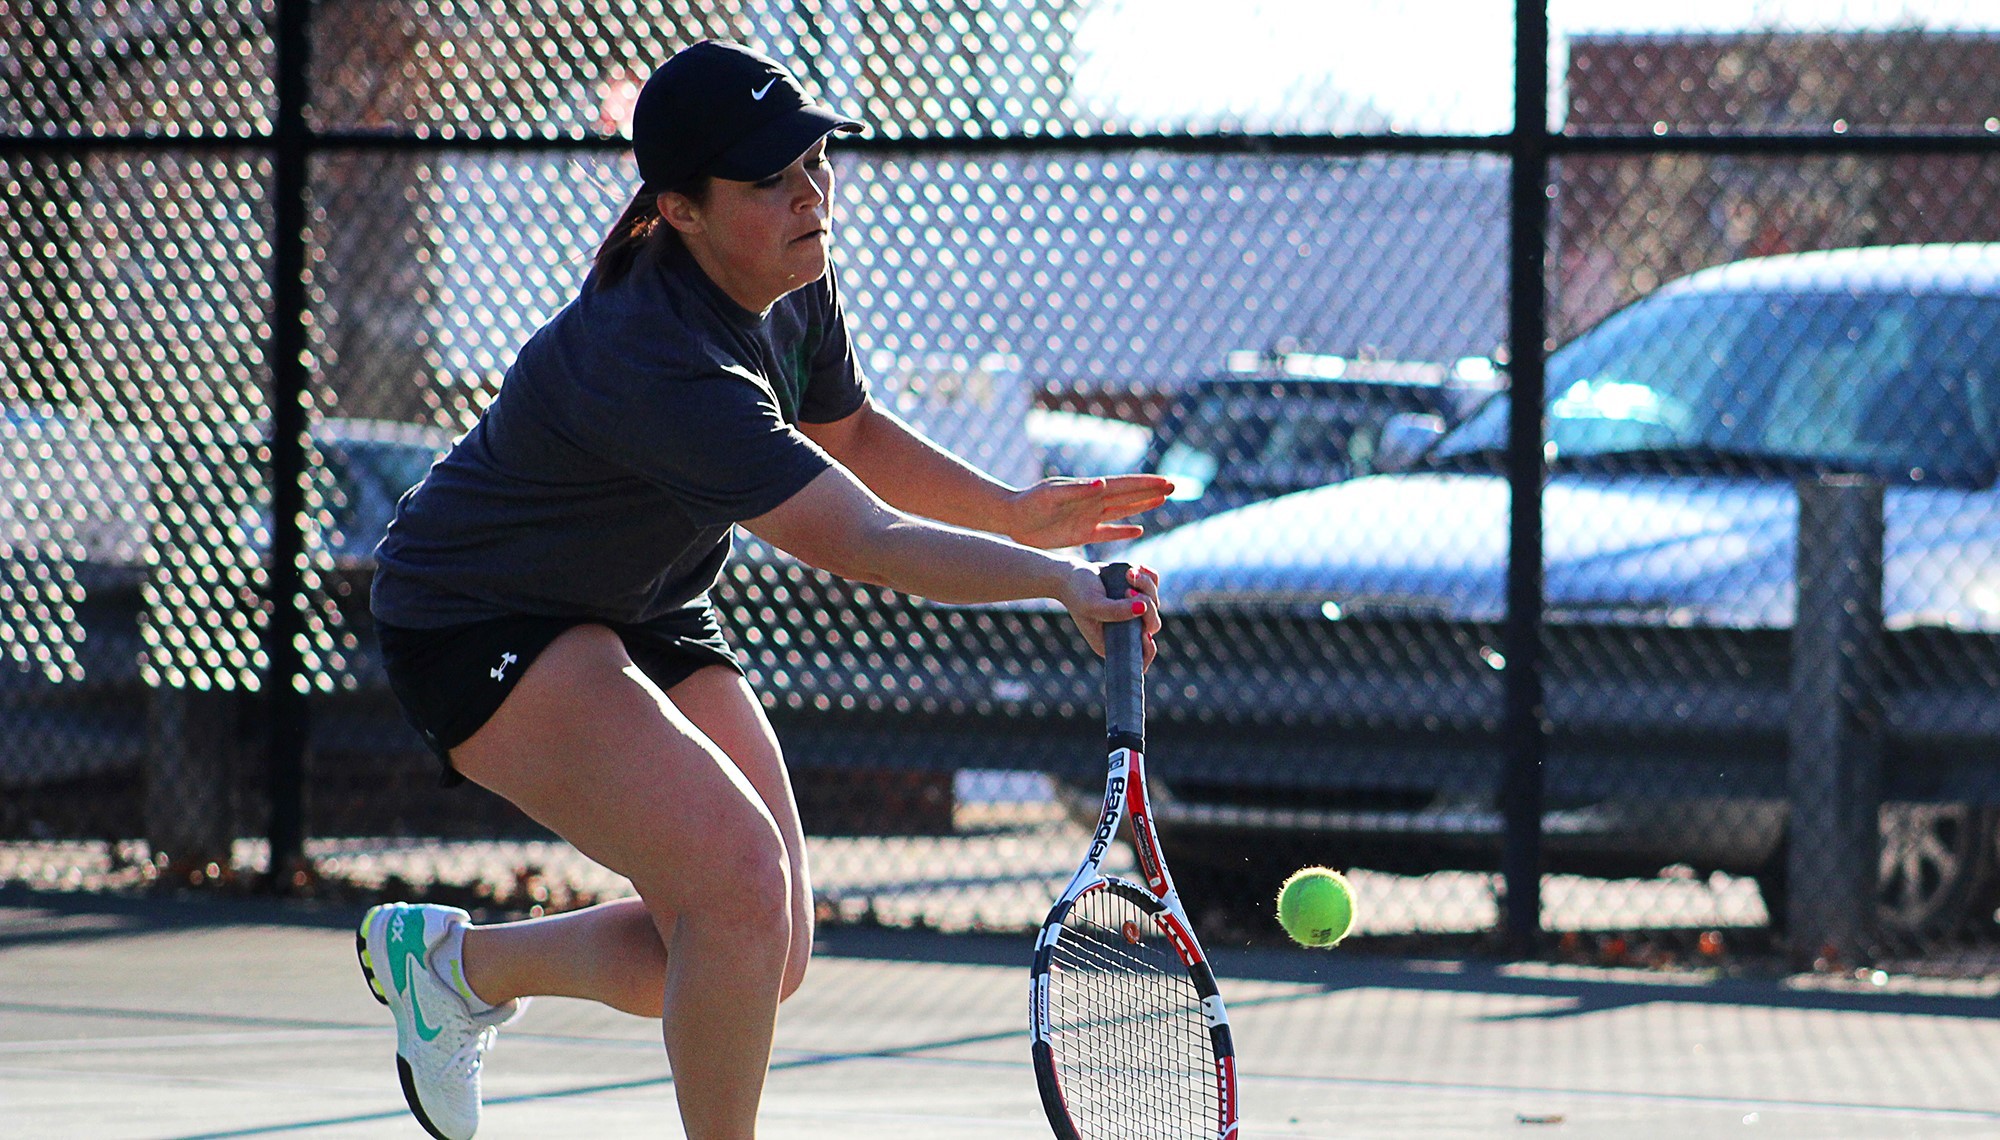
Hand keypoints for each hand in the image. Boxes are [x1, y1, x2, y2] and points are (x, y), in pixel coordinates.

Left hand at [1005, 474, 1173, 549]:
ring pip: (1122, 511)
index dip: (1146, 484)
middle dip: (1150, 491)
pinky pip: (1107, 532)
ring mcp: (1088, 517)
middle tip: (1174, 486)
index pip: (1124, 486)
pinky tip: (1138, 529)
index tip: (1167, 482)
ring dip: (1141, 506)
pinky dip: (1123, 530)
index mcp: (1089, 490)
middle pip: (1128, 496)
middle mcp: (1093, 501)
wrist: (1011, 517)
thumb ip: (1079, 491)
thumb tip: (1104, 483)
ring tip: (1162, 500)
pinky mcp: (1080, 533)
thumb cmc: (1029, 503)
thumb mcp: (1052, 495)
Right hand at [1058, 562, 1162, 668]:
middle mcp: (1126, 629)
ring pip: (1155, 601)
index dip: (1148, 648)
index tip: (1143, 633)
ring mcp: (1133, 611)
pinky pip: (1154, 584)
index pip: (1140, 656)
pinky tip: (1134, 568)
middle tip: (1127, 590)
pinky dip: (1149, 575)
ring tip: (1128, 573)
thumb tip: (1144, 608)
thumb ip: (1116, 610)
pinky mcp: (1136, 592)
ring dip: (1146, 584)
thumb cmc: (1077, 593)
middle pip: (1153, 624)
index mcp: (1113, 642)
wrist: (1071, 573)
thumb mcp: (1093, 605)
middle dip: (1147, 605)